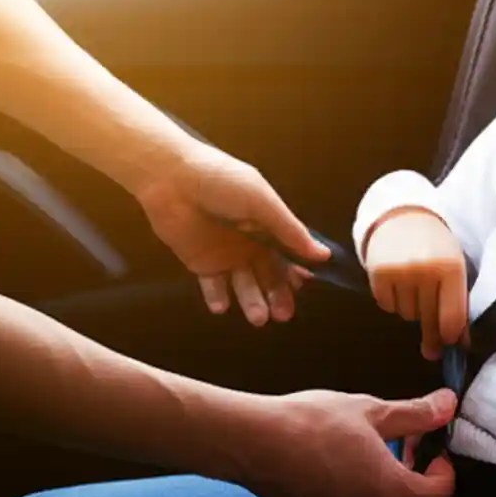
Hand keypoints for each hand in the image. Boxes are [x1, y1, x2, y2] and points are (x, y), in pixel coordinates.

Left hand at [134, 143, 328, 325]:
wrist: (172, 178)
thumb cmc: (222, 181)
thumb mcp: (262, 201)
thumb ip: (290, 230)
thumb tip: (323, 255)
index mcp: (268, 224)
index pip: (289, 254)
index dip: (297, 271)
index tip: (305, 286)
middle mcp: (251, 242)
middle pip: (270, 275)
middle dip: (277, 294)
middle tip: (283, 314)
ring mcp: (226, 254)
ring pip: (245, 285)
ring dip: (252, 301)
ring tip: (258, 318)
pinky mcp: (201, 263)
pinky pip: (213, 286)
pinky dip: (218, 298)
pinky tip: (222, 306)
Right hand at [241, 388, 457, 496]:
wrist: (254, 442)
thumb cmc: (309, 424)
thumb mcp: (371, 411)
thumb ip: (416, 414)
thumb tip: (447, 406)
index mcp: (389, 493)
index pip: (440, 494)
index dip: (445, 468)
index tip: (434, 443)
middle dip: (422, 474)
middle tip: (411, 440)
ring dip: (397, 482)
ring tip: (381, 446)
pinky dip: (373, 491)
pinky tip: (355, 459)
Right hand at [364, 208, 468, 360]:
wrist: (403, 216)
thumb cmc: (435, 246)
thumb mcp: (453, 268)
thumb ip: (457, 304)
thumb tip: (456, 343)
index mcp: (451, 267)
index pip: (452, 316)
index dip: (451, 336)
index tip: (449, 344)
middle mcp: (425, 269)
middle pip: (428, 319)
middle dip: (431, 334)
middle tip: (431, 348)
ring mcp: (400, 272)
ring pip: (407, 315)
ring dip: (412, 309)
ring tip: (414, 287)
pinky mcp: (378, 273)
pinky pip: (387, 306)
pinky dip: (393, 301)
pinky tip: (398, 284)